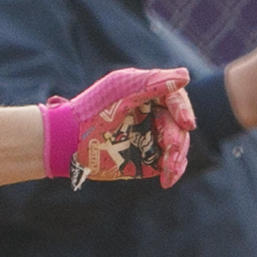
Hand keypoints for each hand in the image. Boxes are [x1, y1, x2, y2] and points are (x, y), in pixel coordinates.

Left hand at [42, 67, 195, 188]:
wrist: (69, 140)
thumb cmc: (93, 108)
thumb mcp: (123, 89)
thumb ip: (153, 83)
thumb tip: (186, 77)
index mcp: (150, 93)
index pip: (176, 99)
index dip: (183, 110)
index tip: (186, 123)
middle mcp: (155, 114)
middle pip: (179, 126)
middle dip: (177, 138)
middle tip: (170, 148)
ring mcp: (152, 137)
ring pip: (178, 146)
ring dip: (177, 157)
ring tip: (168, 168)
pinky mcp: (148, 159)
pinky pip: (169, 165)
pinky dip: (173, 171)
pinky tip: (168, 179)